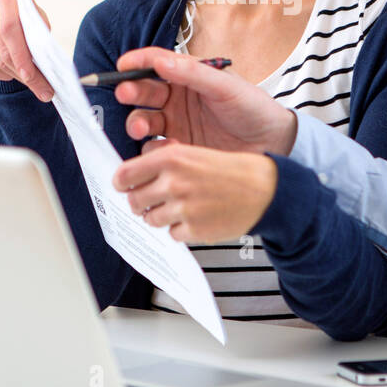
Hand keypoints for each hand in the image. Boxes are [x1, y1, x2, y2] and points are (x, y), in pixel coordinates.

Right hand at [0, 0, 54, 100]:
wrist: (9, 16)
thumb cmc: (27, 21)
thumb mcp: (37, 22)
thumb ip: (40, 37)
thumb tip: (46, 65)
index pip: (10, 28)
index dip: (20, 54)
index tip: (30, 76)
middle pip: (3, 47)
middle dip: (24, 72)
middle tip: (43, 90)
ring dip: (16, 75)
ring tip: (33, 84)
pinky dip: (0, 74)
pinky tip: (11, 74)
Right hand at [112, 47, 297, 154]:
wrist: (274, 144)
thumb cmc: (255, 109)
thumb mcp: (226, 87)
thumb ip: (194, 73)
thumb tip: (161, 61)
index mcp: (189, 76)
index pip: (156, 63)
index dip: (137, 62)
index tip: (123, 65)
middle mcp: (179, 98)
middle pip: (144, 92)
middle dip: (131, 92)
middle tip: (126, 95)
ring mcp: (177, 123)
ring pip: (143, 120)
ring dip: (137, 122)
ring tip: (142, 128)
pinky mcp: (179, 148)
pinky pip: (155, 148)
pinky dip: (153, 148)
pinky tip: (168, 148)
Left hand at [113, 141, 277, 241]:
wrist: (265, 189)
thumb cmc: (231, 170)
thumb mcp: (194, 153)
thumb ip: (164, 162)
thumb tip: (134, 175)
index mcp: (171, 159)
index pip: (125, 175)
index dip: (121, 183)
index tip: (123, 185)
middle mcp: (174, 183)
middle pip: (134, 201)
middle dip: (140, 202)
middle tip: (153, 199)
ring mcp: (183, 208)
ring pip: (151, 219)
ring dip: (160, 216)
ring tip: (180, 207)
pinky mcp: (194, 230)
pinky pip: (172, 234)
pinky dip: (180, 228)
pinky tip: (196, 217)